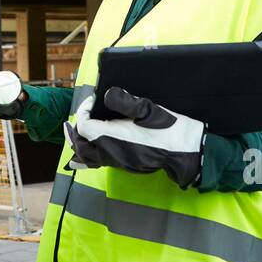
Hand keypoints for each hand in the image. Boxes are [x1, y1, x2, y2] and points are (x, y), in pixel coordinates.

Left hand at [64, 88, 204, 188]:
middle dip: (75, 131)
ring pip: (88, 157)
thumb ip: (123, 101)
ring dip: (81, 143)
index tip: (94, 101)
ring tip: (80, 132)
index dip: (84, 111)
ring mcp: (117, 161)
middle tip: (79, 117)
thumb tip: (107, 95)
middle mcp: (111, 152)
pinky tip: (94, 146)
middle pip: (80, 145)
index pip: (84, 126)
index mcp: (113, 136)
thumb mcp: (147, 108)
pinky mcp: (125, 165)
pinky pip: (99, 162)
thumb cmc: (167, 128)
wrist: (185, 150)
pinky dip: (90, 154)